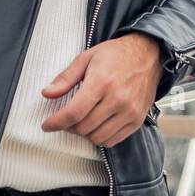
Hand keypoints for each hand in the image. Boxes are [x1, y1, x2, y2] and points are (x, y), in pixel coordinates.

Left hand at [39, 34, 164, 146]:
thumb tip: (47, 94)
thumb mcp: (86, 58)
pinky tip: (95, 125)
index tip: (46, 125)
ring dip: (83, 134)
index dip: (56, 122)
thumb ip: (65, 78)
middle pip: (84, 128)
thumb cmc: (115, 54)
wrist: (148, 54)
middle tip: (64, 119)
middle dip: (68, 127)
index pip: (74, 112)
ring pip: (97, 138)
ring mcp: (129, 112)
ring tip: (79, 122)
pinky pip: (113, 140)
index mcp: (102, 82)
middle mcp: (117, 99)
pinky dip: (100, 137)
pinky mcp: (137, 120)